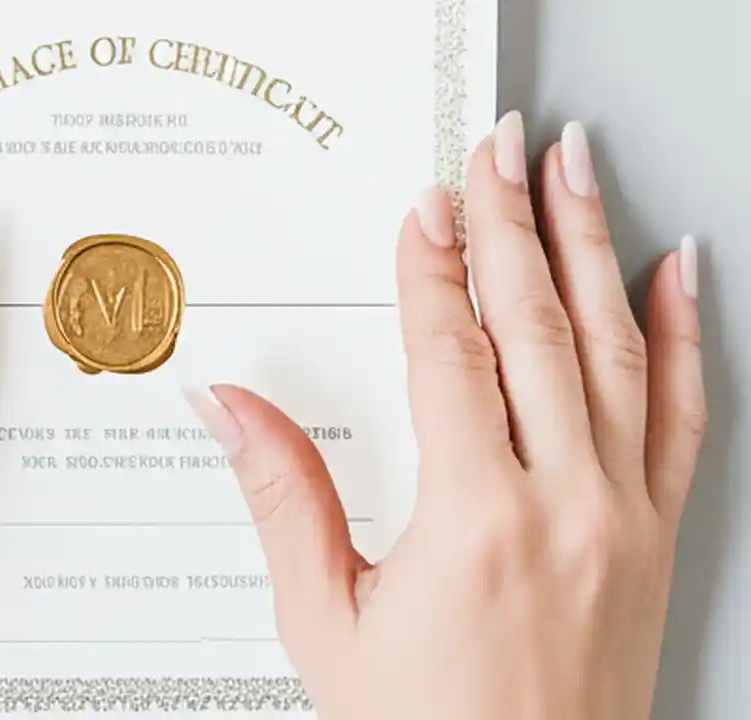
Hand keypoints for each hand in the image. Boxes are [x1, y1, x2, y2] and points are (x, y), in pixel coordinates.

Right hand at [186, 113, 704, 718]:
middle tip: (498, 151)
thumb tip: (231, 409)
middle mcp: (566, 508)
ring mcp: (625, 520)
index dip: (435, 269)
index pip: (453, 355)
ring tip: (574, 174)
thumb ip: (280, 499)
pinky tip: (672, 274)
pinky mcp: (658, 540)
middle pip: (538, 329)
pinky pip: (686, 417)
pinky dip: (682, 335)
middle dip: (513, 224)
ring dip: (593, 249)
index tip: (426, 206)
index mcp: (474, 523)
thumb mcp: (326, 623)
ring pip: (617, 352)